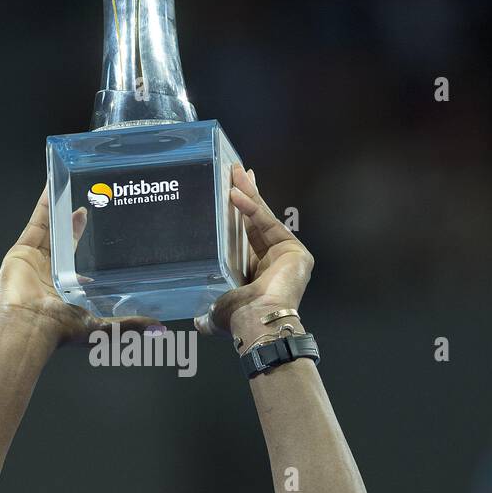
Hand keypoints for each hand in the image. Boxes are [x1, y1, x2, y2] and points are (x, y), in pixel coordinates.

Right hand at [0, 185, 163, 346]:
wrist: (30, 326)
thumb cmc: (61, 330)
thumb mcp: (103, 328)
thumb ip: (129, 324)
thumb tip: (159, 326)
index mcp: (67, 290)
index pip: (80, 262)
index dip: (90, 246)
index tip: (103, 229)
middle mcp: (50, 273)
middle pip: (65, 240)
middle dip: (75, 222)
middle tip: (90, 202)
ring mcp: (36, 260)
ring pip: (51, 227)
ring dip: (60, 206)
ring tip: (71, 184)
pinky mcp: (22, 250)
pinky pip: (37, 221)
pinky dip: (44, 204)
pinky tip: (54, 186)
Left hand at [194, 164, 313, 338]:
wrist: (256, 321)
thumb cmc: (238, 320)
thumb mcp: (215, 313)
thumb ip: (206, 315)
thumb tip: (197, 321)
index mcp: (254, 274)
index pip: (245, 237)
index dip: (238, 215)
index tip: (231, 193)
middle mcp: (271, 263)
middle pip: (255, 222)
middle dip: (246, 195)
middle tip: (235, 171)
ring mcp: (285, 255)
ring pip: (262, 218)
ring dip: (248, 193)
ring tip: (234, 172)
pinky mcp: (294, 250)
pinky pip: (267, 223)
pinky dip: (251, 207)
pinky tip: (235, 193)